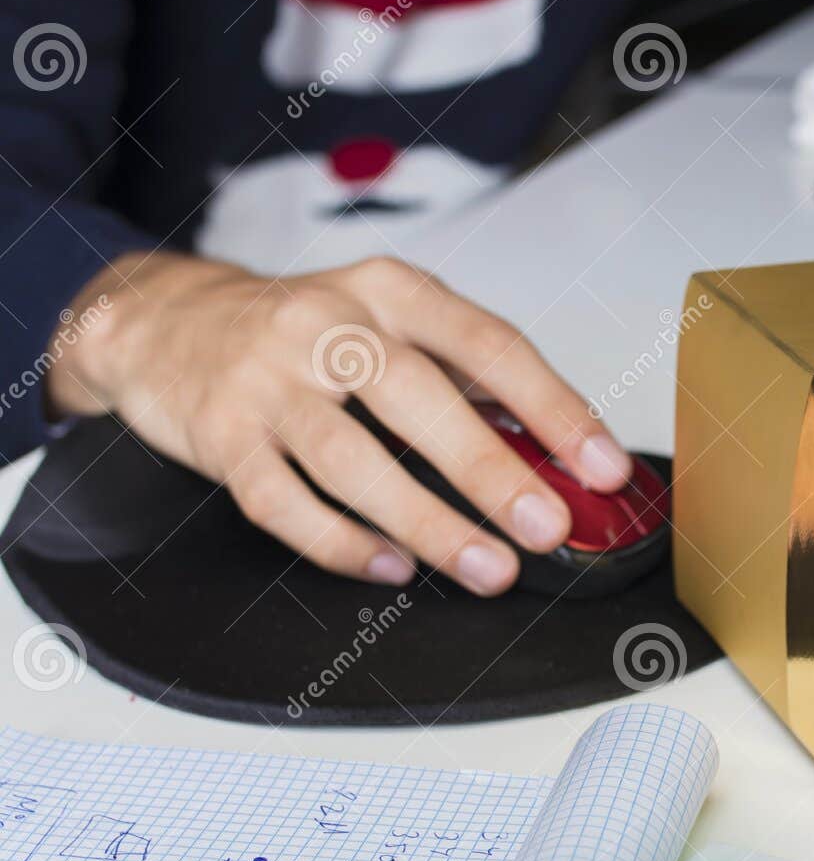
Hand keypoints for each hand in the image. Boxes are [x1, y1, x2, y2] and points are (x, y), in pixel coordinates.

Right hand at [46, 252, 632, 595]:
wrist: (164, 320)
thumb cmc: (303, 331)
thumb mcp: (388, 322)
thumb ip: (464, 378)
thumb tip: (552, 452)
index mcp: (389, 290)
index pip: (489, 345)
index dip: (554, 408)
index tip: (603, 465)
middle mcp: (327, 324)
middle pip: (420, 399)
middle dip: (492, 471)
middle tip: (547, 528)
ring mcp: (266, 381)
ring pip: (353, 462)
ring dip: (429, 524)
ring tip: (488, 567)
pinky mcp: (220, 437)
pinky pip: (283, 503)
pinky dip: (342, 544)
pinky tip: (393, 569)